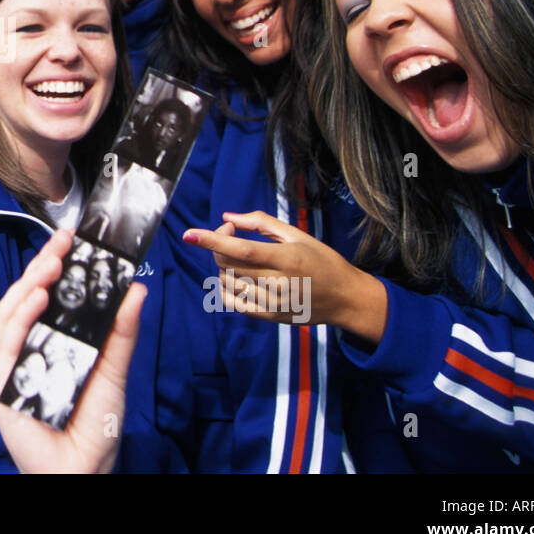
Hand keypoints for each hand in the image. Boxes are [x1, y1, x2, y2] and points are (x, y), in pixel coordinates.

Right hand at [0, 229, 144, 473]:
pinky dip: (21, 318)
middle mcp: (27, 348)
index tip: (71, 238)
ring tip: (52, 265)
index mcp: (50, 340)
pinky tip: (38, 298)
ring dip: (29, 285)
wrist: (83, 469)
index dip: (53, 264)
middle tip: (62, 243)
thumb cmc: (95, 425)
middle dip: (42, 267)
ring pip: (10, 314)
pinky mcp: (2, 385)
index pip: (47, 295)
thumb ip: (122, 331)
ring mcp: (11, 365)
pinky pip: (7, 344)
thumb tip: (136, 288)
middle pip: (25, 298)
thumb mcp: (115, 370)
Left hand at [182, 210, 387, 343]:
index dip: (212, 240)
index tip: (189, 234)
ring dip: (222, 264)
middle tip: (230, 232)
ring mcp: (272, 303)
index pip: (241, 249)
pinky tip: (235, 275)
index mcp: (287, 258)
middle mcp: (278, 283)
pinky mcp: (269, 317)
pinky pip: (234, 302)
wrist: (344, 298)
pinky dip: (226, 287)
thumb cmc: (322, 260)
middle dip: (219, 244)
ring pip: (227, 282)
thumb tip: (227, 216)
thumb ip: (261, 223)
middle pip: (228, 264)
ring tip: (237, 254)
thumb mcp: (297, 235)